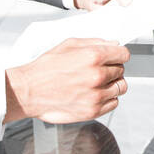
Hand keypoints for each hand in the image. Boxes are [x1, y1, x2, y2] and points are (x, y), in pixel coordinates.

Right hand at [5, 37, 129, 123]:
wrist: (29, 91)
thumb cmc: (45, 69)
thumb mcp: (68, 45)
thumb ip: (94, 43)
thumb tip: (112, 45)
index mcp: (93, 56)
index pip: (124, 54)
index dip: (119, 55)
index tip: (115, 57)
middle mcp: (97, 76)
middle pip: (121, 70)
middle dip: (112, 68)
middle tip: (99, 70)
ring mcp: (96, 95)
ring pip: (120, 88)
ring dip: (111, 84)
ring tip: (97, 83)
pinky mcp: (93, 111)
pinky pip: (113, 103)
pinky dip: (108, 99)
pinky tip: (95, 94)